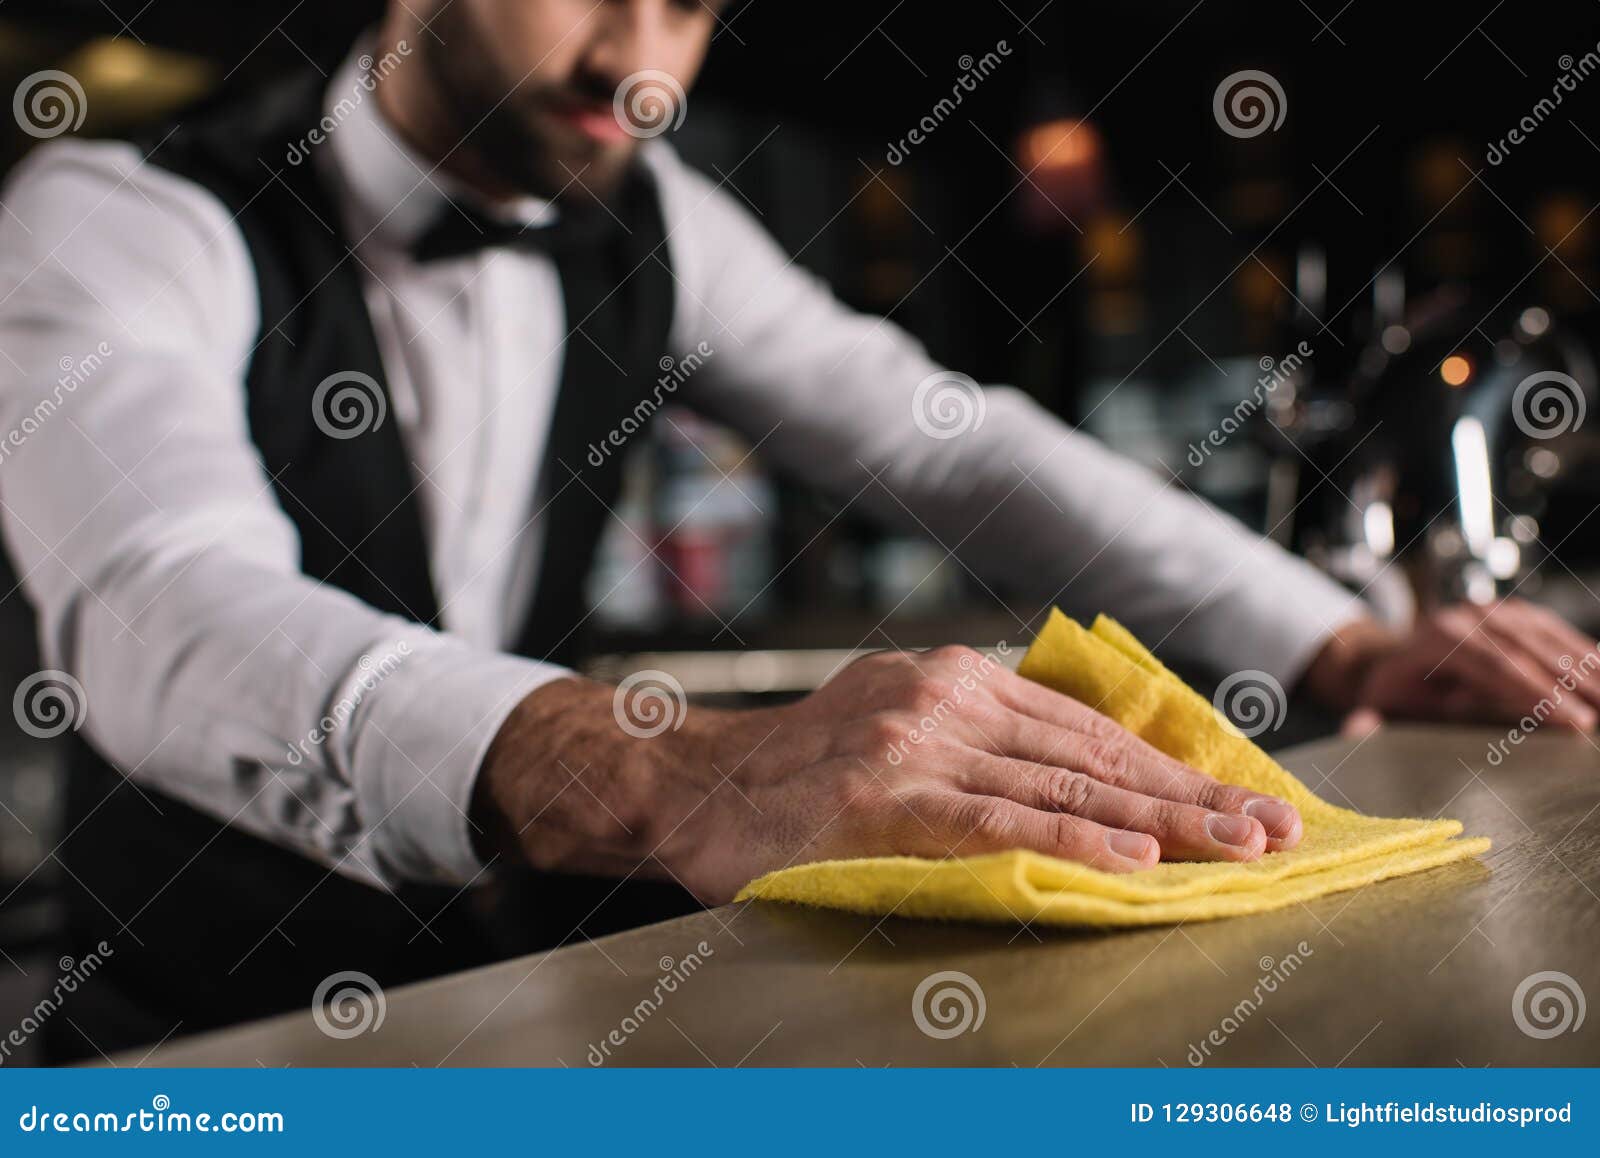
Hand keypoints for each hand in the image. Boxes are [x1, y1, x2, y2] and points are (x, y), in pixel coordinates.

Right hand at [473, 646, 1303, 903]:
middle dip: (1192, 796)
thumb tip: (1077, 783)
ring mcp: (916, 745)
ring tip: (1237, 848)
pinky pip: (997, 825)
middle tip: (1275, 829)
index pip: (1087, 729)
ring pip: (1061, 787)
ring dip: (1161, 822)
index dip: (1169, 767)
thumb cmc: (798, 769)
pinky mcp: (887, 798)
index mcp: (955, 678)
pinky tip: (1135, 861)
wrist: (691, 781)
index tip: (1240, 797)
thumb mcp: (894, 726)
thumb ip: (977, 744)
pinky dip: (1072, 842)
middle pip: (1092, 755)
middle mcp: (945, 698)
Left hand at [1303, 598, 1599, 733]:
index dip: (1534, 692)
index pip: (1494, 666)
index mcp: (1437, 637)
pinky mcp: (1513, 612)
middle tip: (1595, 720)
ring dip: (1582, 667)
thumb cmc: (1395, 693)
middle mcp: (1467, 615)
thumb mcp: (1382, 707)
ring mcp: (1493, 608)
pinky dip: (1580, 651)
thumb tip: (1356, 732)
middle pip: (1526, 650)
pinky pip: (1553, 631)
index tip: (1570, 720)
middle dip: (1567, 685)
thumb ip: (1372, 721)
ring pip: (1546, 636)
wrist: (1392, 658)